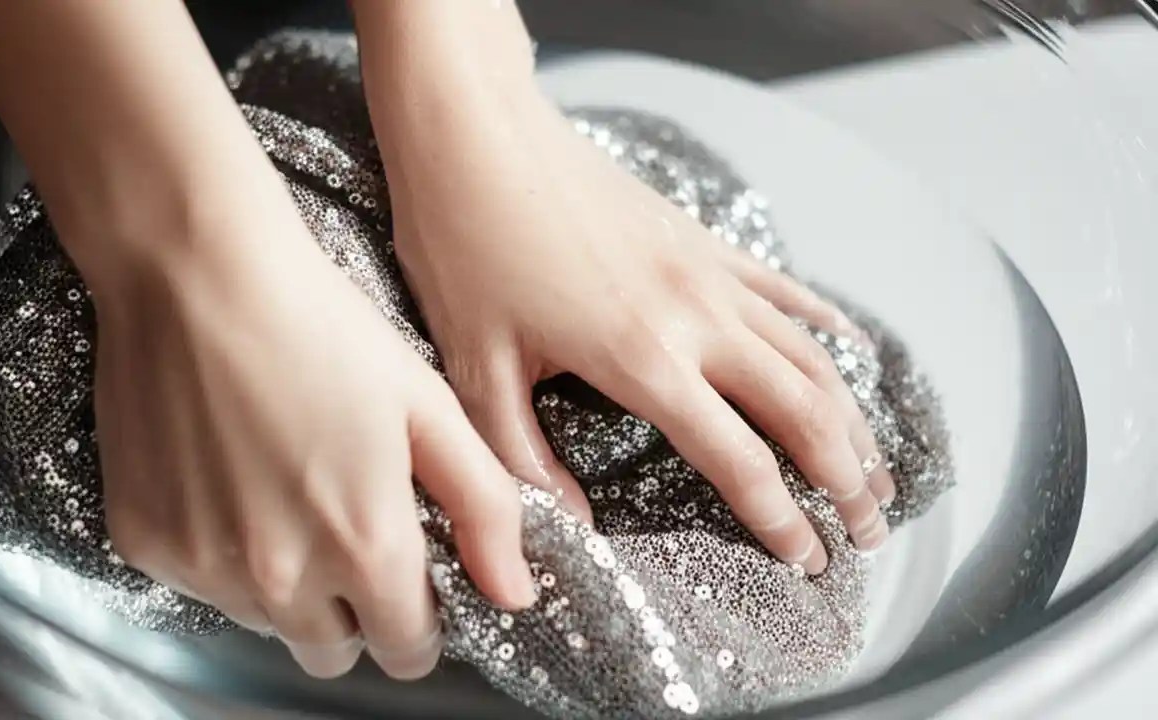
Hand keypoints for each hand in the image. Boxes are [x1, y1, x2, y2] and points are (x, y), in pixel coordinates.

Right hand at [86, 193, 533, 680]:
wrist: (197, 275)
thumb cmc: (321, 329)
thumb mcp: (429, 407)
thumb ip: (483, 508)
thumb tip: (517, 594)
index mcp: (365, 545)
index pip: (406, 650)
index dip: (419, 620)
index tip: (413, 580)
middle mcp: (281, 576)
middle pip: (333, 650)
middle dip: (354, 610)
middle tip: (349, 531)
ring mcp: (206, 565)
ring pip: (267, 622)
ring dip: (287, 584)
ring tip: (286, 491)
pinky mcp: (144, 542)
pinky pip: (201, 583)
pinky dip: (221, 552)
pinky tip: (230, 478)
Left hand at [386, 94, 895, 572]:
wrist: (478, 133)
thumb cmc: (465, 247)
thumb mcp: (475, 369)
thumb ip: (524, 461)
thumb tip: (574, 528)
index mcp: (643, 360)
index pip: (740, 461)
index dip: (783, 520)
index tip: (811, 561)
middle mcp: (697, 317)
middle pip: (803, 411)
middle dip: (845, 480)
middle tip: (869, 533)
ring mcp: (708, 273)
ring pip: (810, 355)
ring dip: (851, 418)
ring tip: (878, 469)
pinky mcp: (702, 241)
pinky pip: (786, 290)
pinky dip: (828, 328)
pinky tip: (856, 351)